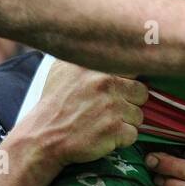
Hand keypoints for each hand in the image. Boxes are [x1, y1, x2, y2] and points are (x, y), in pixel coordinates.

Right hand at [31, 61, 147, 166]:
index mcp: (97, 67)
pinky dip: (120, 140)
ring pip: (138, 116)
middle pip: (142, 93)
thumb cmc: (55, 105)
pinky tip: (103, 136)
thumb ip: (87, 56)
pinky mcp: (114, 129)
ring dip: (124, 123)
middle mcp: (106, 83)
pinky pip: (132, 134)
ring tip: (103, 124)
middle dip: (129, 104)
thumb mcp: (63, 68)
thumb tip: (110, 46)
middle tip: (110, 111)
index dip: (127, 83)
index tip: (118, 91)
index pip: (134, 69)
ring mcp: (112, 106)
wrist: (43, 137)